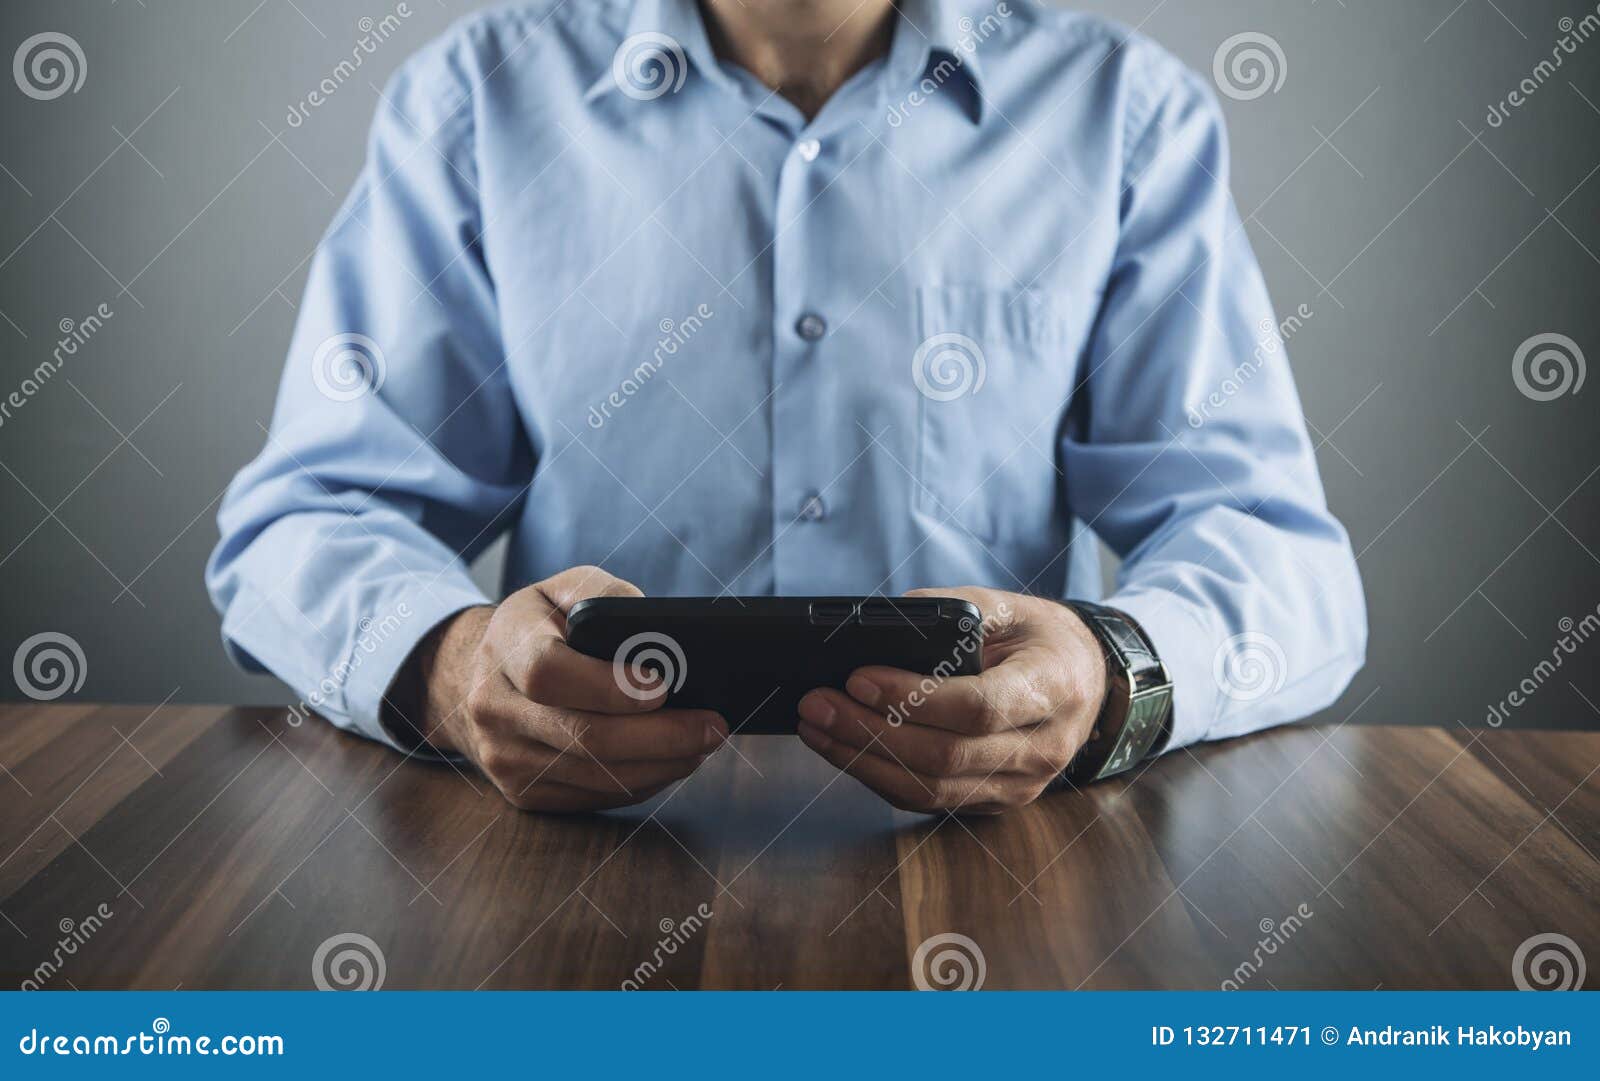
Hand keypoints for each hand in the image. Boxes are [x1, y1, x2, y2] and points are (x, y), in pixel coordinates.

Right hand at [403, 566, 727, 811]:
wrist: (478, 677)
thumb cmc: (541, 626)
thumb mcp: (564, 590)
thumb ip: (605, 595)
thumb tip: (658, 633)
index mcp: (505, 646)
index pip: (548, 673)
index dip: (608, 686)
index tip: (662, 687)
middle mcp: (494, 707)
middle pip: (582, 735)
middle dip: (659, 735)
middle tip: (712, 726)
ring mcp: (504, 756)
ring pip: (593, 774)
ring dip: (660, 765)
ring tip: (702, 746)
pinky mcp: (522, 792)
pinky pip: (591, 796)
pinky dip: (639, 783)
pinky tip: (669, 762)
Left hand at [796, 588, 1105, 814]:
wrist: (1088, 681)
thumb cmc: (1040, 638)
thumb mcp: (1009, 607)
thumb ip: (950, 611)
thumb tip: (877, 624)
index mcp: (1052, 688)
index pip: (977, 707)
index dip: (911, 698)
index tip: (857, 678)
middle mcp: (1042, 747)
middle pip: (944, 757)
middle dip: (868, 732)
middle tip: (816, 703)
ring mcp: (1021, 784)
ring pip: (931, 790)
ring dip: (862, 761)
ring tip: (815, 728)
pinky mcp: (996, 801)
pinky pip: (929, 801)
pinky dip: (878, 777)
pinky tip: (842, 749)